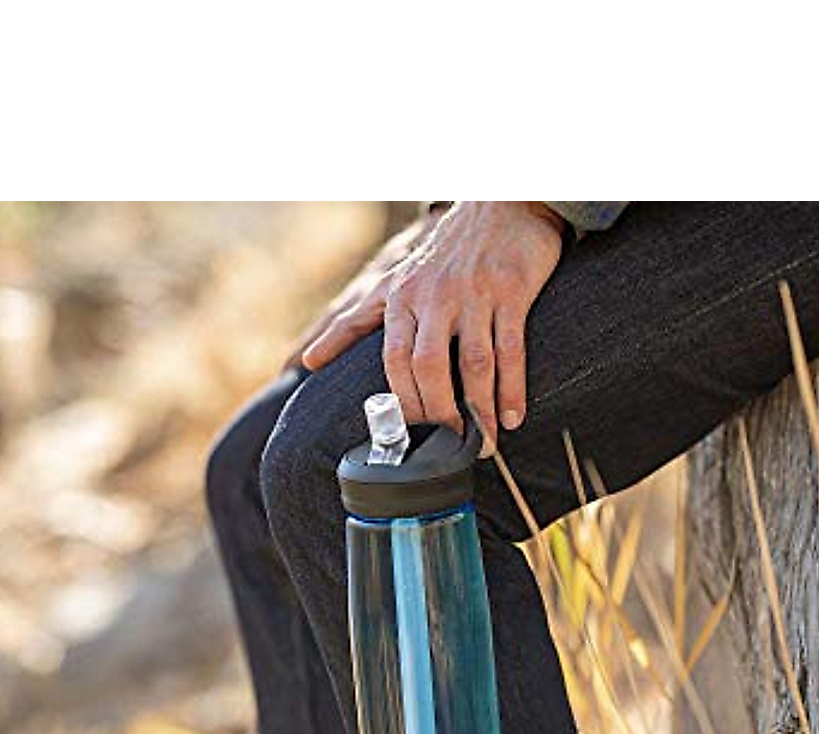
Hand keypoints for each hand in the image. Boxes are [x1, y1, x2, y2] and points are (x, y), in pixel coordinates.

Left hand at [303, 201, 565, 454]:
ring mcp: (474, 294)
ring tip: (483, 442)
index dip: (402, 402)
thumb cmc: (444, 254)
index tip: (410, 436)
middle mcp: (435, 296)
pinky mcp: (510, 291)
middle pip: (429, 366)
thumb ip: (351, 324)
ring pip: (474, 363)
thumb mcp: (390, 284)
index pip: (393, 360)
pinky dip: (512, 388)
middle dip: (438, 412)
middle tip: (449, 445)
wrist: (502, 204)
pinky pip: (510, 349)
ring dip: (479, 409)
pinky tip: (511, 418)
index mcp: (402, 299)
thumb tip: (306, 362)